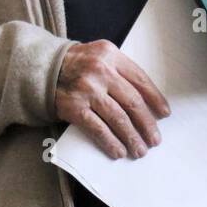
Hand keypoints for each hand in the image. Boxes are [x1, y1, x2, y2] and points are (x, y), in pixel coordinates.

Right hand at [54, 40, 171, 159]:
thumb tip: (148, 102)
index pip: (140, 79)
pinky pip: (98, 129)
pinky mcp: (74, 108)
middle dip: (147, 124)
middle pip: (132, 101)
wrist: (41, 69)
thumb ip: (121, 71)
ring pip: (118, 118)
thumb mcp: (100, 56)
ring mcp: (87, 90)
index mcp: (111, 55)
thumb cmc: (77, 65)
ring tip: (140, 150)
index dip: (155, 99)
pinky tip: (119, 151)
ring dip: (132, 137)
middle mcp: (101, 70)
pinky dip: (111, 142)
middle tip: (155, 139)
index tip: (164, 114)